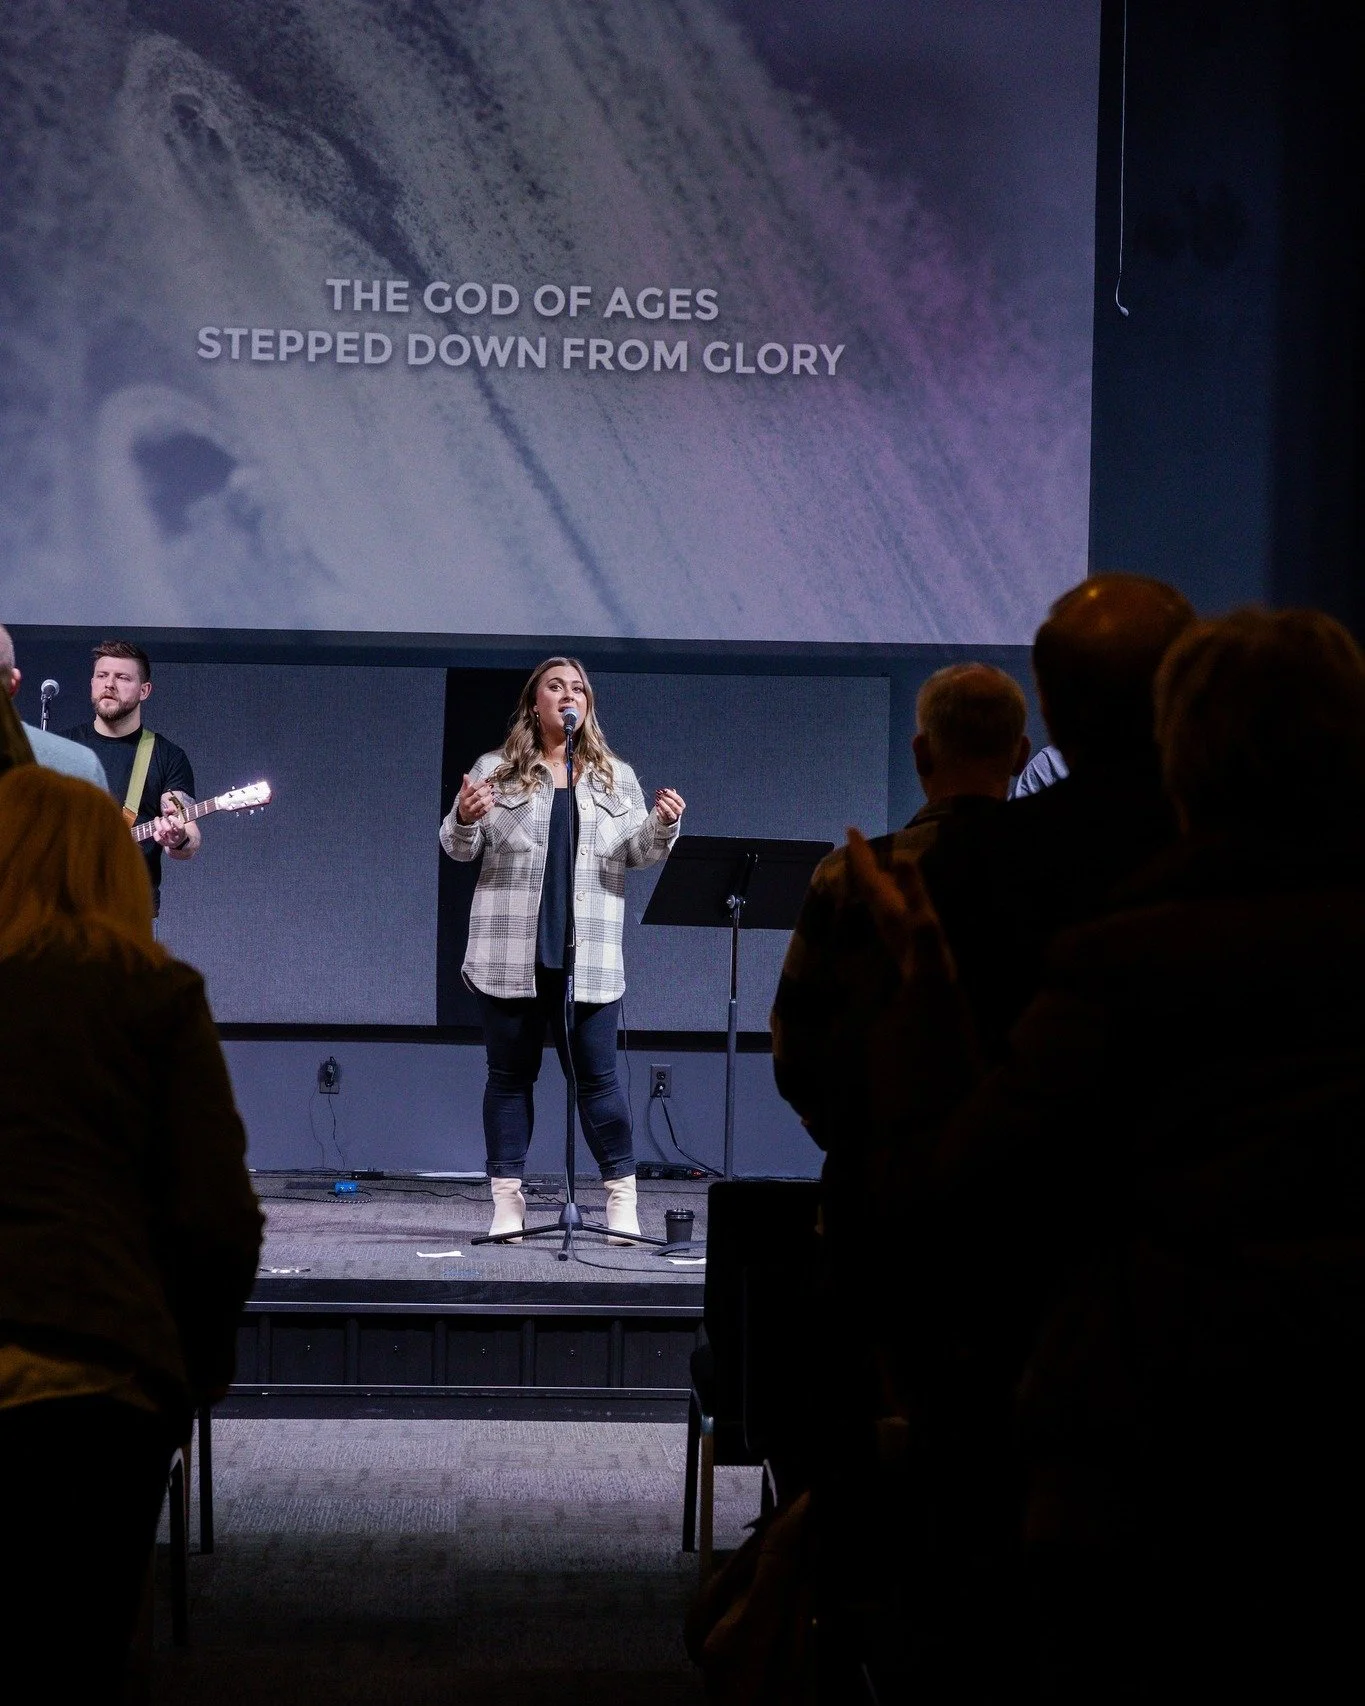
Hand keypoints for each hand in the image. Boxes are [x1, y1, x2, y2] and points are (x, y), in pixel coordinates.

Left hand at [151, 790, 190, 850]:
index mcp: (183, 832)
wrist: (183, 841)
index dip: (175, 821)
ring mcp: (170, 841)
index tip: (170, 816)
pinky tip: (157, 829)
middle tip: (164, 818)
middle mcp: (177, 838)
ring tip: (158, 819)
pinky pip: (157, 838)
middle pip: (168, 829)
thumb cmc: (183, 828)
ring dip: (157, 824)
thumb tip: (166, 810)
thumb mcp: (183, 819)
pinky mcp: (164, 843)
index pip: (180, 827)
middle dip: (164, 821)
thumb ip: (176, 812)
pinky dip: (155, 833)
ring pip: (161, 832)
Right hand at [456, 773, 495, 824]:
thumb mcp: (463, 793)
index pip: (472, 788)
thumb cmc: (464, 802)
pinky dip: (490, 806)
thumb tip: (466, 775)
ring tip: (492, 794)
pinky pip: (485, 811)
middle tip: (491, 786)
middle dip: (486, 790)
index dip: (480, 783)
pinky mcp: (477, 816)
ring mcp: (472, 810)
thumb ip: (466, 784)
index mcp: (464, 796)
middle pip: (478, 795)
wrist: (463, 816)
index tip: (487, 780)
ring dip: (489, 798)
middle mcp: (467, 803)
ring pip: (482, 803)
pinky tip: (493, 801)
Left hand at [654, 787, 684, 824]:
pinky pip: (662, 814)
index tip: (664, 790)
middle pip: (672, 804)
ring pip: (668, 810)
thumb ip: (671, 794)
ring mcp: (673, 816)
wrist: (668, 817)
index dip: (670, 794)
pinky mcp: (666, 820)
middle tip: (659, 793)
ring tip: (657, 798)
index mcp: (682, 805)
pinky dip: (659, 809)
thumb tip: (672, 790)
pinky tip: (656, 804)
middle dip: (665, 797)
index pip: (677, 798)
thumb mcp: (672, 799)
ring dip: (662, 803)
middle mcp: (679, 811)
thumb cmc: (670, 806)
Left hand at [844, 826, 948, 985]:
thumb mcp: (925, 920)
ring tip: (870, 860)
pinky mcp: (898, 931)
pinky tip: (889, 889)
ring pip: (873, 892)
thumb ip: (913, 891)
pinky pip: (884, 901)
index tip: (850, 829)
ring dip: (869, 873)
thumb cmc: (929, 955)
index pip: (867, 874)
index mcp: (886, 905)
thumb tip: (901, 859)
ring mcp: (889, 923)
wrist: (929, 988)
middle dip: (861, 860)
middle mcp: (882, 912)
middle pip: (866, 881)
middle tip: (856, 841)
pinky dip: (882, 887)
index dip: (860, 852)